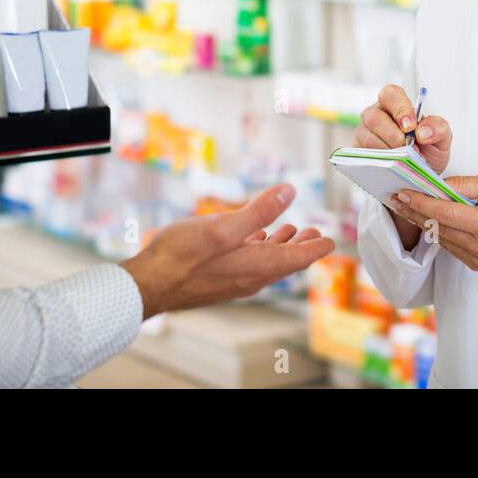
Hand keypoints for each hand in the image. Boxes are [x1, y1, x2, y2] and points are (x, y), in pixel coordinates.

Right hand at [119, 184, 334, 319]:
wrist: (147, 285)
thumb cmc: (181, 257)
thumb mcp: (223, 227)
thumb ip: (259, 211)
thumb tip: (290, 191)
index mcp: (258, 266)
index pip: (298, 258)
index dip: (316, 246)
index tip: (331, 239)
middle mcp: (250, 277)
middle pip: (285, 261)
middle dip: (302, 244)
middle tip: (315, 232)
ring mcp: (233, 279)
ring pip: (266, 262)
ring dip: (281, 245)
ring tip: (290, 231)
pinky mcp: (217, 278)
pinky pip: (248, 263)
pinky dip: (258, 248)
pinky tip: (253, 239)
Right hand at [354, 84, 451, 170]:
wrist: (420, 173)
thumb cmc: (428, 149)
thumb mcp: (442, 138)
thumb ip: (438, 128)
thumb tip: (422, 131)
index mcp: (395, 104)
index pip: (390, 94)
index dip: (399, 108)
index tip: (410, 126)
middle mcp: (376, 114)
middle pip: (374, 117)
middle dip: (393, 135)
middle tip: (409, 148)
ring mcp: (364, 133)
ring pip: (368, 138)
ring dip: (388, 151)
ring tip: (405, 160)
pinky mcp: (359, 152)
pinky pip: (362, 156)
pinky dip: (379, 163)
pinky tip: (393, 167)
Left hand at [387, 173, 477, 276]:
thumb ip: (466, 184)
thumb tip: (438, 184)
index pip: (443, 214)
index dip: (419, 202)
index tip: (402, 192)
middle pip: (436, 228)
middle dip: (414, 211)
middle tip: (394, 197)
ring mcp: (477, 259)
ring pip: (440, 238)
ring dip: (422, 221)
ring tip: (405, 204)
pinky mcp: (476, 264)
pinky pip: (449, 245)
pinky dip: (437, 230)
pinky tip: (426, 217)